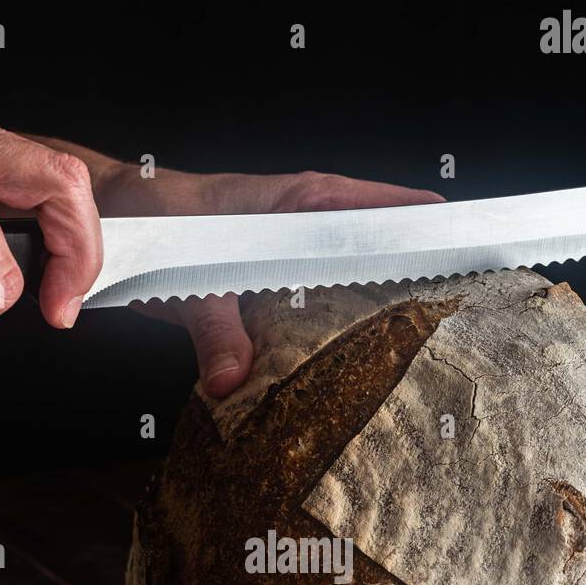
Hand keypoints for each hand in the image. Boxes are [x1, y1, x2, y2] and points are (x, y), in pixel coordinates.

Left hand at [95, 165, 444, 397]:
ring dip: (386, 299)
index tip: (478, 249)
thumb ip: (213, 329)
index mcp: (296, 202)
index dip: (430, 229)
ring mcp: (291, 250)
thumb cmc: (148, 220)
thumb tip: (232, 382)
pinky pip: (322, 297)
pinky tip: (360, 357)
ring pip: (356, 270)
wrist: (107, 217)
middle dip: (422, 269)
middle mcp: (302, 222)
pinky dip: (343, 322)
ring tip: (431, 335)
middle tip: (467, 306)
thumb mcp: (182, 278)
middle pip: (382, 242)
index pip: (384, 210)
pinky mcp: (272, 280)